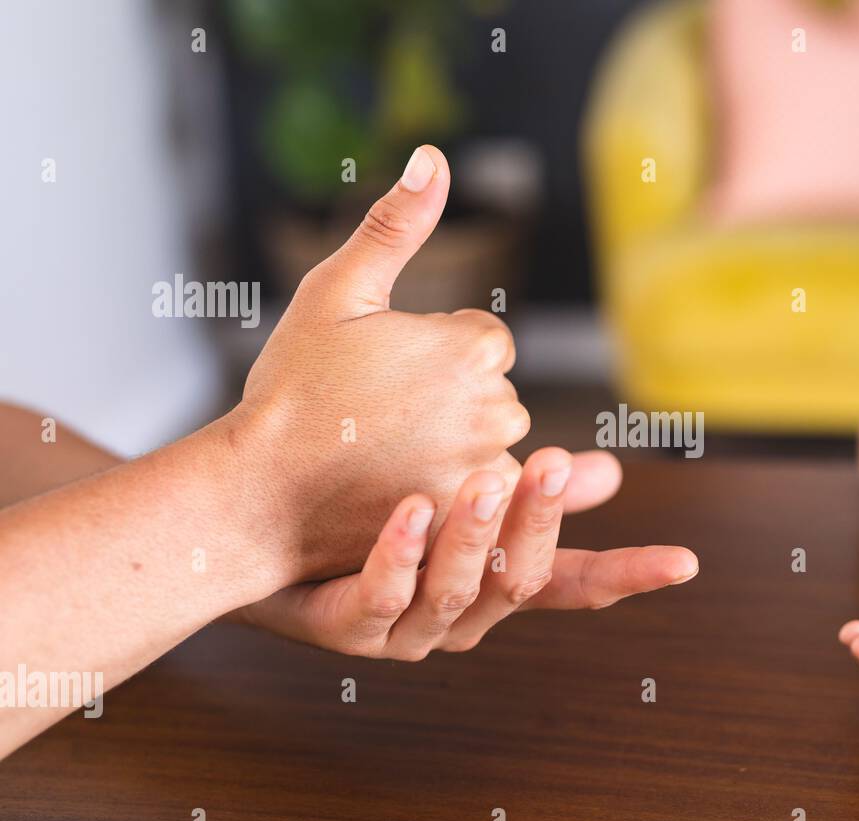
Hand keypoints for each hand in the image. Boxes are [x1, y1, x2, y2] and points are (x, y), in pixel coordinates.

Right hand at [234, 145, 527, 582]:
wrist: (260, 489)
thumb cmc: (293, 386)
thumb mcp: (337, 291)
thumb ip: (395, 225)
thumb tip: (433, 157)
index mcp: (470, 350)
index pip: (486, 340)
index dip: (435, 353)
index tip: (385, 373)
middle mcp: (493, 411)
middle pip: (495, 392)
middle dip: (452, 398)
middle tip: (382, 414)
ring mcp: (483, 473)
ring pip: (493, 445)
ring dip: (457, 445)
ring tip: (389, 453)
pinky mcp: (470, 524)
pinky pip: (489, 501)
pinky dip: (461, 493)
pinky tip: (409, 488)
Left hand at [236, 450, 698, 659]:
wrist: (252, 542)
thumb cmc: (364, 520)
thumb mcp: (457, 498)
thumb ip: (531, 491)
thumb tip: (609, 473)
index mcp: (491, 584)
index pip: (571, 582)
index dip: (628, 574)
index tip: (685, 562)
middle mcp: (459, 616)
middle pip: (517, 582)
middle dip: (537, 525)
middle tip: (548, 462)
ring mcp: (405, 629)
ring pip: (454, 595)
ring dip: (471, 537)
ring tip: (482, 478)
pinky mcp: (348, 630)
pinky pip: (381, 597)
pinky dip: (399, 556)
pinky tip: (409, 505)